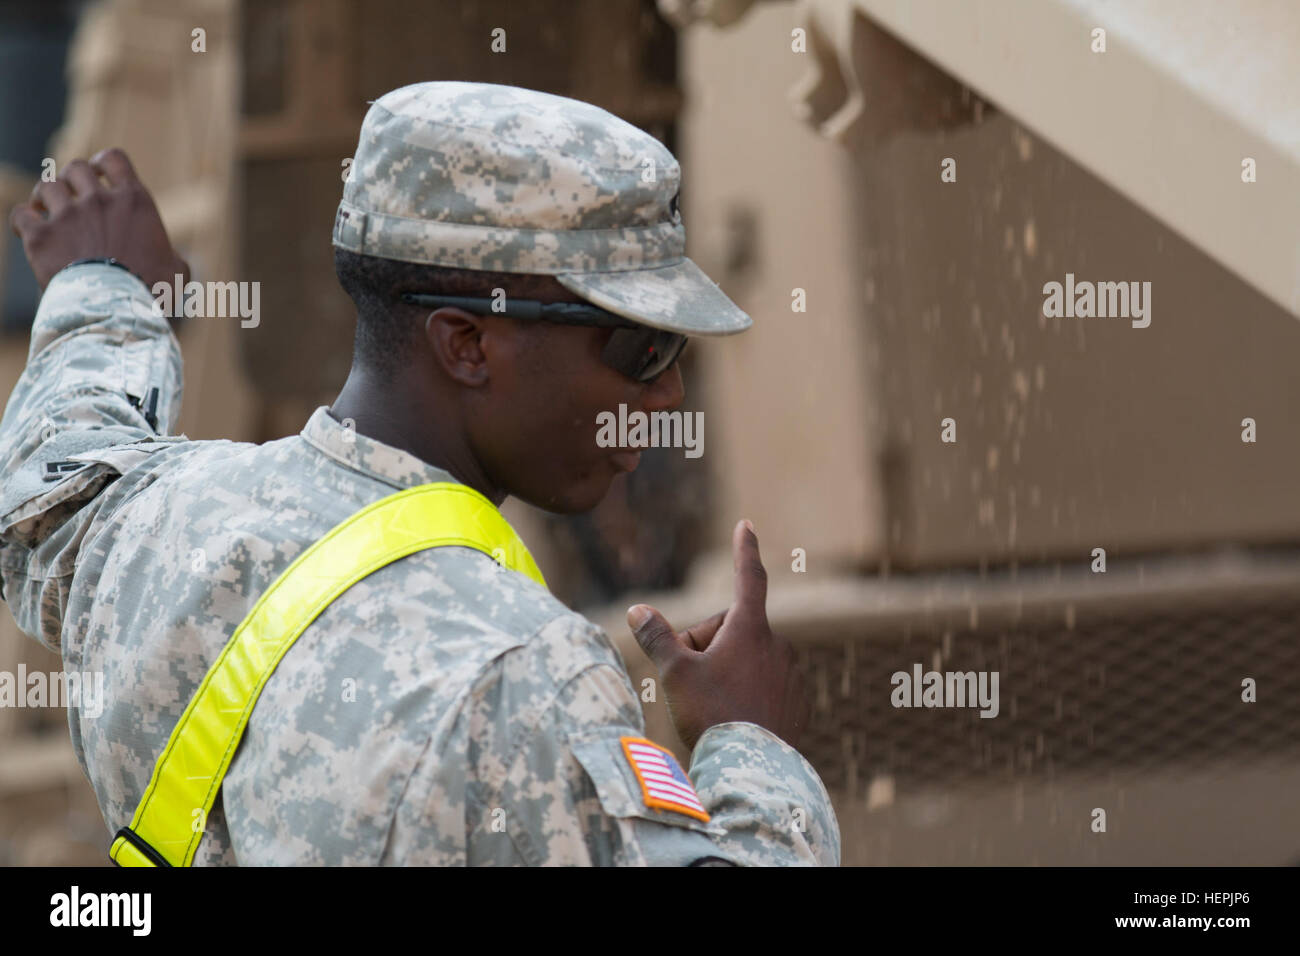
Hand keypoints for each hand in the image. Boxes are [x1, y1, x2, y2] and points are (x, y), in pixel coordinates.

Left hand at [9, 148, 188, 292]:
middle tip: (71, 196)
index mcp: (134, 202)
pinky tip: (28, 229)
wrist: (118, 310)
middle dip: (71, 179)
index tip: (99, 174)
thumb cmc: (154, 292)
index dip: (103, 163)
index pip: (114, 159)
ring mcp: (67, 217)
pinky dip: (24, 219)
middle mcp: (99, 201)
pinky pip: (22, 215)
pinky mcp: (41, 237)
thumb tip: (170, 257)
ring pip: (47, 186)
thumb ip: (170, 254)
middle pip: (76, 168)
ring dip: (45, 195)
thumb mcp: (177, 271)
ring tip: (46, 208)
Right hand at [627, 519, 810, 750]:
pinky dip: (746, 696)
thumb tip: (637, 609)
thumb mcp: (675, 673)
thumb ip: (656, 637)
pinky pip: (764, 687)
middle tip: (689, 682)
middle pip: (731, 631)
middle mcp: (778, 645)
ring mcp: (792, 674)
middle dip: (706, 646)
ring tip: (712, 708)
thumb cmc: (713, 716)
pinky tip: (733, 721)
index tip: (746, 525)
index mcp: (751, 629)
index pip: (748, 577)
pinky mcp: (798, 702)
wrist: (753, 770)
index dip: (744, 549)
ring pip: (747, 660)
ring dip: (725, 672)